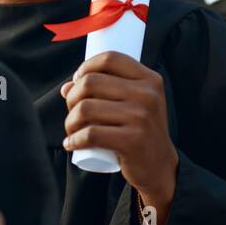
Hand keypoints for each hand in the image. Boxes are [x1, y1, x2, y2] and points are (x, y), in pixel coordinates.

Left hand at [60, 50, 178, 220]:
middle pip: (91, 82)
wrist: (159, 166)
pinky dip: (74, 140)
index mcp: (149, 79)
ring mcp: (141, 117)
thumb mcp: (134, 104)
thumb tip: (66, 87)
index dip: (86, 66)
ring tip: (72, 130)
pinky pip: (90, 134)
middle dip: (72, 97)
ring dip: (70, 121)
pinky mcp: (132, 140)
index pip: (110, 58)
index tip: (77, 81)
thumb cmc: (139, 131)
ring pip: (86, 108)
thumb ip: (105, 91)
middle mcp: (148, 94)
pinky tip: (71, 144)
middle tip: (73, 113)